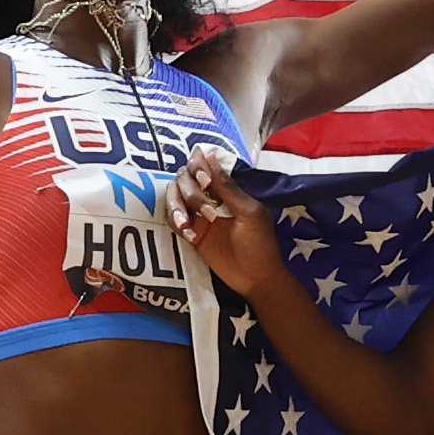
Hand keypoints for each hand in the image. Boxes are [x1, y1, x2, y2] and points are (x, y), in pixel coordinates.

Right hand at [159, 142, 284, 296]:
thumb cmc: (260, 243)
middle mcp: (209, 197)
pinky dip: (178, 226)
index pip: (201, 165)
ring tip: (187, 226)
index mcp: (226, 188)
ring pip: (173, 198)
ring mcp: (198, 215)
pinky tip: (191, 238)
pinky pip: (173, 221)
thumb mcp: (248, 212)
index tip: (205, 181)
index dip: (197, 167)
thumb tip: (209, 155)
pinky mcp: (191, 233)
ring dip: (177, 208)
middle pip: (183, 179)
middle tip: (207, 213)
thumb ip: (227, 187)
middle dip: (189, 192)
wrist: (256, 279)